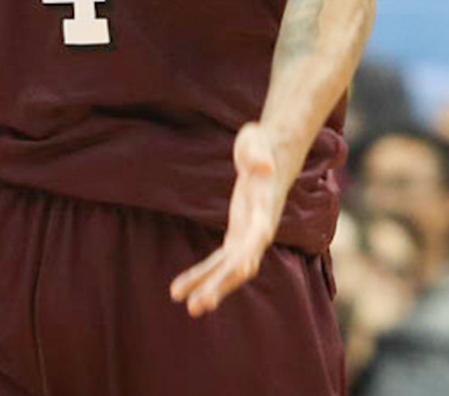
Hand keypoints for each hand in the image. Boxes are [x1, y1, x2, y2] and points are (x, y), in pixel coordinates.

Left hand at [169, 123, 295, 316]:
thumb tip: (262, 167)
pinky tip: (178, 290)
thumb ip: (258, 154)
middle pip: (242, 264)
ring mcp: (248, 237)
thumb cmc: (261, 145)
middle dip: (221, 285)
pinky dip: (201, 275)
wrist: (270, 154)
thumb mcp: (257, 141)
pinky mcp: (236, 238)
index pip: (258, 235)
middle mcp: (259, 230)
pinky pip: (218, 262)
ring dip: (210, 288)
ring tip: (189, 308)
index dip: (249, 253)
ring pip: (229, 270)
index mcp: (265, 209)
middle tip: (198, 306)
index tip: (242, 270)